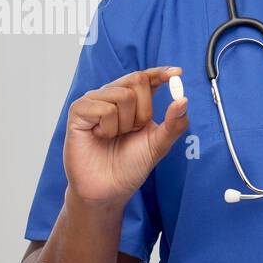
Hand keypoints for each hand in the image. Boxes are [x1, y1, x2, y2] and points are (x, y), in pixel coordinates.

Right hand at [63, 65, 188, 207]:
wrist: (108, 190)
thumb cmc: (130, 166)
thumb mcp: (158, 145)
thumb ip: (174, 124)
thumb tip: (184, 100)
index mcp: (131, 101)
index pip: (146, 77)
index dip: (161, 72)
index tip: (177, 73)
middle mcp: (111, 96)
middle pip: (137, 80)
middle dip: (143, 110)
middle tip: (132, 131)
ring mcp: (93, 101)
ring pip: (122, 95)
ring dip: (125, 123)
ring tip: (113, 137)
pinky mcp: (78, 111)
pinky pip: (104, 108)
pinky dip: (108, 128)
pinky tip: (99, 137)